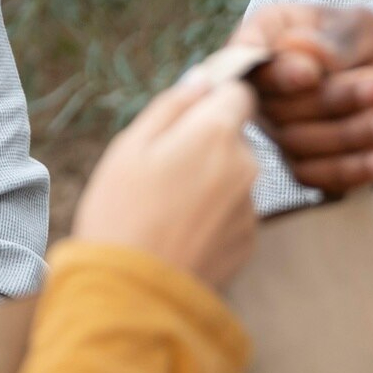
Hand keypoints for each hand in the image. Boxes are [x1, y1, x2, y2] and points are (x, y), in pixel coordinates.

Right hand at [72, 79, 258, 288]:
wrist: (132, 293)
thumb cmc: (120, 212)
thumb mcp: (129, 147)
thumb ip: (171, 106)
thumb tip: (202, 79)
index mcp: (215, 133)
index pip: (239, 92)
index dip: (214, 97)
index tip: (189, 112)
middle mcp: (246, 165)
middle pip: (233, 137)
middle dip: (204, 144)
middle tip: (159, 171)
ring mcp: (251, 207)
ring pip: (232, 176)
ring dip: (209, 182)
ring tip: (165, 209)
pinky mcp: (249, 241)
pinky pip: (233, 212)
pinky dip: (212, 216)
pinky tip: (178, 233)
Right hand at [231, 5, 372, 192]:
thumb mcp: (368, 28)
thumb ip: (337, 38)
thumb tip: (297, 46)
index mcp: (267, 37)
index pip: (250, 56)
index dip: (277, 71)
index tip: (310, 74)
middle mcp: (263, 86)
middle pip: (278, 105)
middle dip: (332, 100)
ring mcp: (278, 128)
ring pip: (299, 143)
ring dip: (351, 133)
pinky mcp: (302, 164)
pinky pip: (318, 175)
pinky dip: (356, 168)